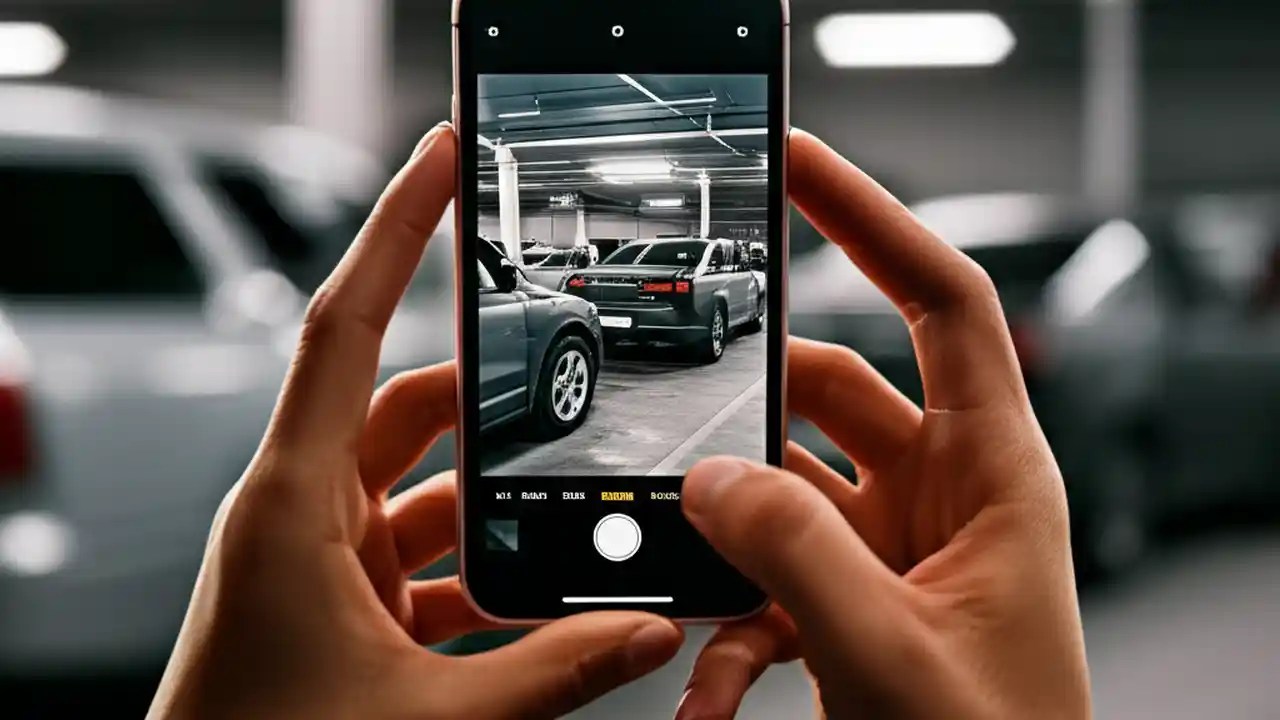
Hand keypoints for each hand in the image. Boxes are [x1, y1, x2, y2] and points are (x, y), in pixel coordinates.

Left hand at [148, 123, 682, 719]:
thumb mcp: (428, 719)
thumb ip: (551, 672)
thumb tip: (644, 630)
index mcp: (291, 506)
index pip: (346, 326)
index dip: (397, 231)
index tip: (438, 161)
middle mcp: (299, 515)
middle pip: (406, 406)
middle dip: (492, 398)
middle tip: (566, 383)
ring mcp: (318, 560)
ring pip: (422, 486)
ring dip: (493, 500)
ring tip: (569, 509)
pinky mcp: (337, 606)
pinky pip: (421, 554)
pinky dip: (478, 566)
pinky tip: (533, 596)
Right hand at [675, 131, 1090, 718]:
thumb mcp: (892, 650)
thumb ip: (798, 555)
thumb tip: (711, 478)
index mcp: (993, 476)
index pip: (944, 303)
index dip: (874, 221)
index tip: (800, 167)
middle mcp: (942, 498)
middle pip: (829, 391)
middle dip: (746, 412)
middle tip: (678, 425)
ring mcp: (890, 551)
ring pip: (780, 492)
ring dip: (723, 544)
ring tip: (685, 594)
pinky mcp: (848, 604)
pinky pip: (768, 582)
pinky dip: (726, 632)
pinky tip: (706, 690)